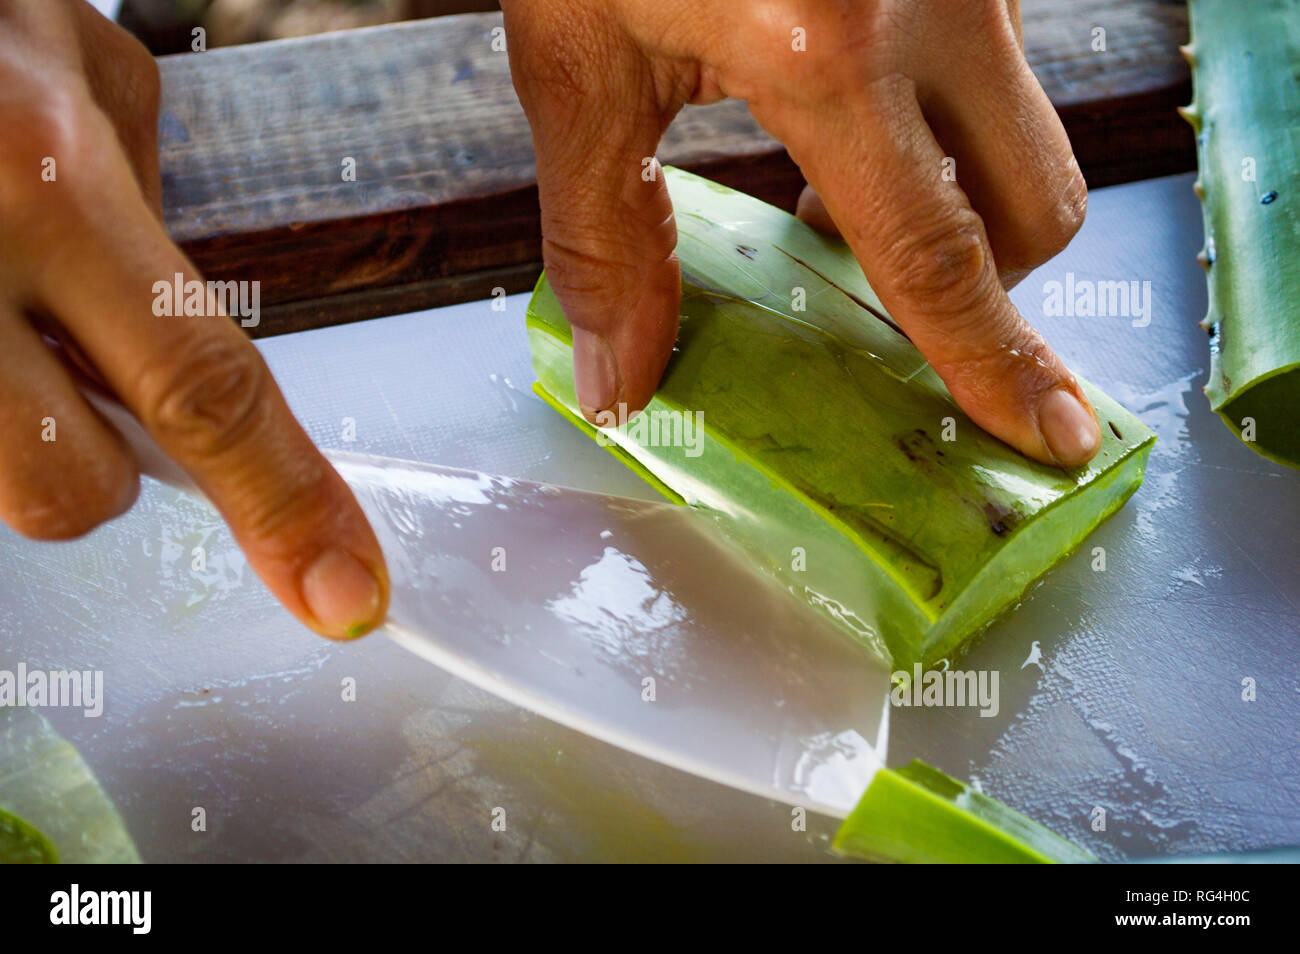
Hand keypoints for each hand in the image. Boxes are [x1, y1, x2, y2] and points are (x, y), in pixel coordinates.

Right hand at [0, 0, 387, 637]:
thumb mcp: (82, 72)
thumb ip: (154, 210)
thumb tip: (187, 316)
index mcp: (44, 179)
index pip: (206, 389)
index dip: (285, 505)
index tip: (341, 591)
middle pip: (72, 490)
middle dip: (106, 468)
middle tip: (83, 378)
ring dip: (24, 433)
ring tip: (7, 319)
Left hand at [501, 0, 1100, 466]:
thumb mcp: (577, 67)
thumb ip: (604, 240)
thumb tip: (625, 378)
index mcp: (829, 46)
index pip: (937, 257)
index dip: (993, 366)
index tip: (1048, 434)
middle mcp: (931, 3)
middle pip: (1035, 208)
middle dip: (989, 289)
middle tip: (880, 300)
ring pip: (1028, 138)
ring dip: (960, 205)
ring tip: (832, 201)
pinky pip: (991, 74)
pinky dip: (942, 132)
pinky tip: (842, 117)